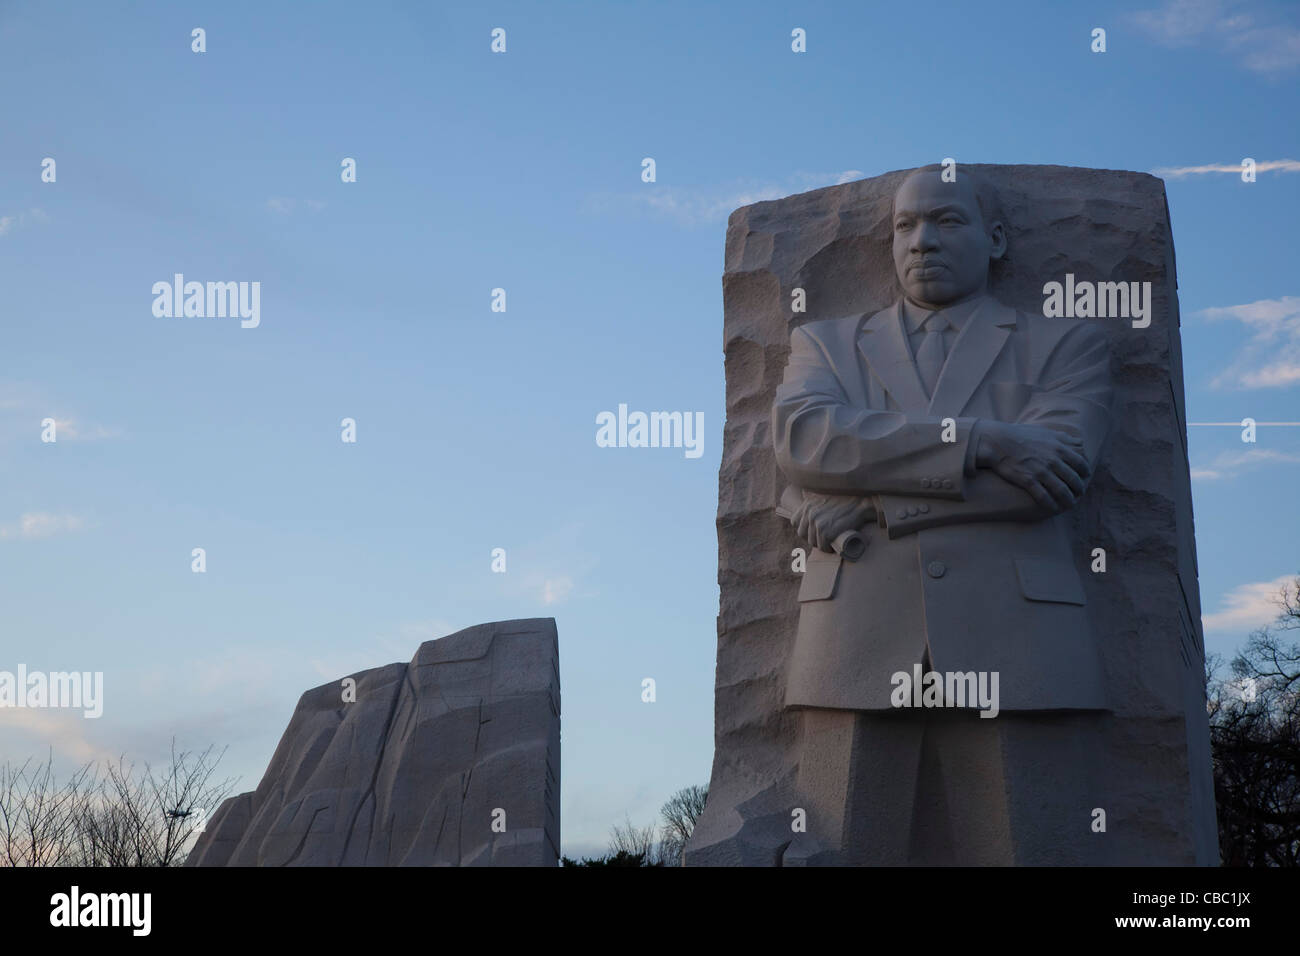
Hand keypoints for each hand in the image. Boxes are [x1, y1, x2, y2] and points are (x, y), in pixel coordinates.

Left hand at [794, 492, 873, 551]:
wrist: (860, 503)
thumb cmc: (845, 499)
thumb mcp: (823, 494)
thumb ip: (812, 497)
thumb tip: (804, 495)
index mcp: (807, 505)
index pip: (794, 521)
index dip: (803, 528)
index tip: (812, 530)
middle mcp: (809, 513)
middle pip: (802, 533)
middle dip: (811, 538)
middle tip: (822, 539)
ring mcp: (817, 523)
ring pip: (812, 542)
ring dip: (820, 545)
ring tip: (828, 543)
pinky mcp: (826, 532)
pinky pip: (822, 546)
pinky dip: (827, 549)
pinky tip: (833, 547)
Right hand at [975, 421, 1089, 512]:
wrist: (997, 441)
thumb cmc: (1020, 435)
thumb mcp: (1045, 432)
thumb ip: (1063, 438)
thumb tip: (1078, 442)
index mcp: (1059, 448)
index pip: (1081, 463)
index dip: (1085, 473)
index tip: (1085, 478)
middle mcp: (1053, 461)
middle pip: (1074, 479)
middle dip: (1079, 489)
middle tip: (1079, 494)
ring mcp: (1041, 471)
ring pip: (1062, 491)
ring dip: (1068, 500)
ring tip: (1070, 504)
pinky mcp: (1028, 481)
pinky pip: (1044, 497)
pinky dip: (1051, 505)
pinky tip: (1054, 508)